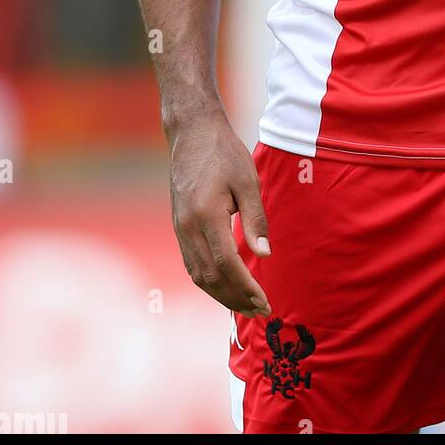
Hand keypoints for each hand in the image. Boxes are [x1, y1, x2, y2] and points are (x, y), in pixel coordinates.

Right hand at [167, 106, 272, 317]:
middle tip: (260, 311)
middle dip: (236, 299)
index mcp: (206, 216)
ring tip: (246, 305)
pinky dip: (209, 281)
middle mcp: (188, 227)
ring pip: (198, 275)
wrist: (192, 133)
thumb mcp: (248, 181)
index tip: (264, 302)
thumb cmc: (224, 153)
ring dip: (222, 294)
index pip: (226, 264)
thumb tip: (264, 255)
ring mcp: (179, 228)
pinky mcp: (179, 226)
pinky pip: (192, 263)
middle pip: (210, 277)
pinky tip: (226, 285)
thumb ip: (256, 220)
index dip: (246, 288)